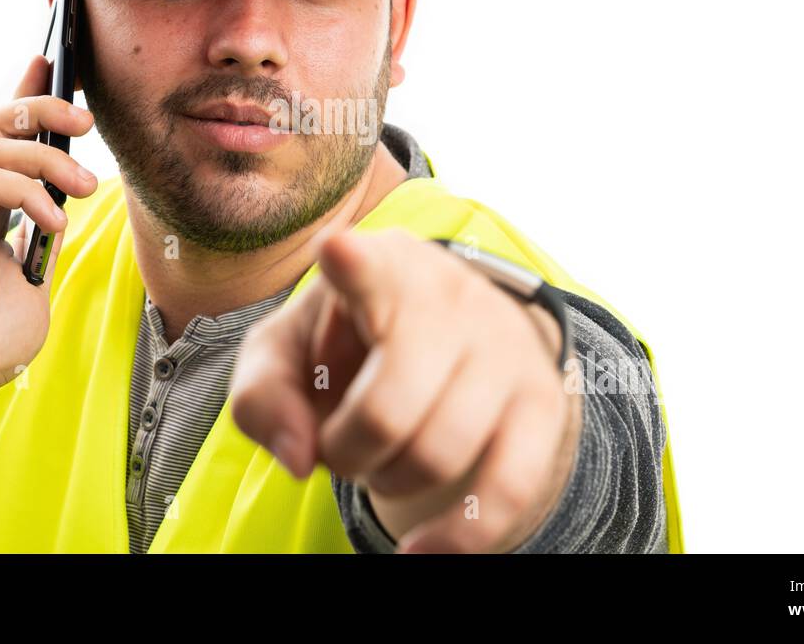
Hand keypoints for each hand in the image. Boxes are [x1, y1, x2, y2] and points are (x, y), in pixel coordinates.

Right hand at [0, 55, 99, 417]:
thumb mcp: (36, 277)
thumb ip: (46, 234)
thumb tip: (69, 195)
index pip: (4, 132)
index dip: (29, 92)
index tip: (63, 65)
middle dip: (43, 106)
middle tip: (86, 118)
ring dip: (46, 157)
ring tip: (84, 185)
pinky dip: (25, 193)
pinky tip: (52, 220)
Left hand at [229, 228, 581, 552]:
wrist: (451, 339)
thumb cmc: (348, 346)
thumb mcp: (285, 354)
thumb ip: (261, 397)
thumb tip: (299, 458)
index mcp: (377, 267)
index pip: (365, 265)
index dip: (351, 265)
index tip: (336, 251)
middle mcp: (449, 296)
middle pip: (386, 412)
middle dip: (346, 453)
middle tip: (340, 444)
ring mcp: (504, 346)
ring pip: (440, 455)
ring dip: (389, 481)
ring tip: (379, 459)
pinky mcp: (542, 400)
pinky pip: (508, 489)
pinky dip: (460, 537)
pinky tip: (419, 552)